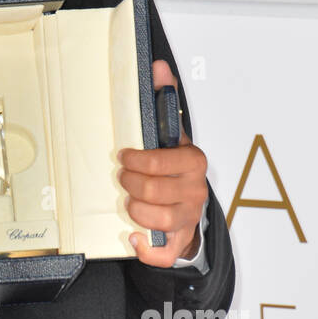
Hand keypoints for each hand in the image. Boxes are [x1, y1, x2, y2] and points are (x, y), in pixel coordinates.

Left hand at [116, 60, 207, 267]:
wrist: (190, 203)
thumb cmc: (175, 167)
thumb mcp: (171, 132)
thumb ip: (165, 98)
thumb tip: (158, 66)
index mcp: (193, 162)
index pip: (162, 162)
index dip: (136, 160)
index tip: (124, 155)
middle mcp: (194, 191)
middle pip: (154, 191)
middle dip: (130, 183)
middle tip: (122, 177)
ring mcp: (189, 218)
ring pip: (158, 220)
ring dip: (135, 209)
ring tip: (129, 199)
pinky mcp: (179, 242)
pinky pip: (164, 253)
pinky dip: (146, 248)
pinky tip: (133, 237)